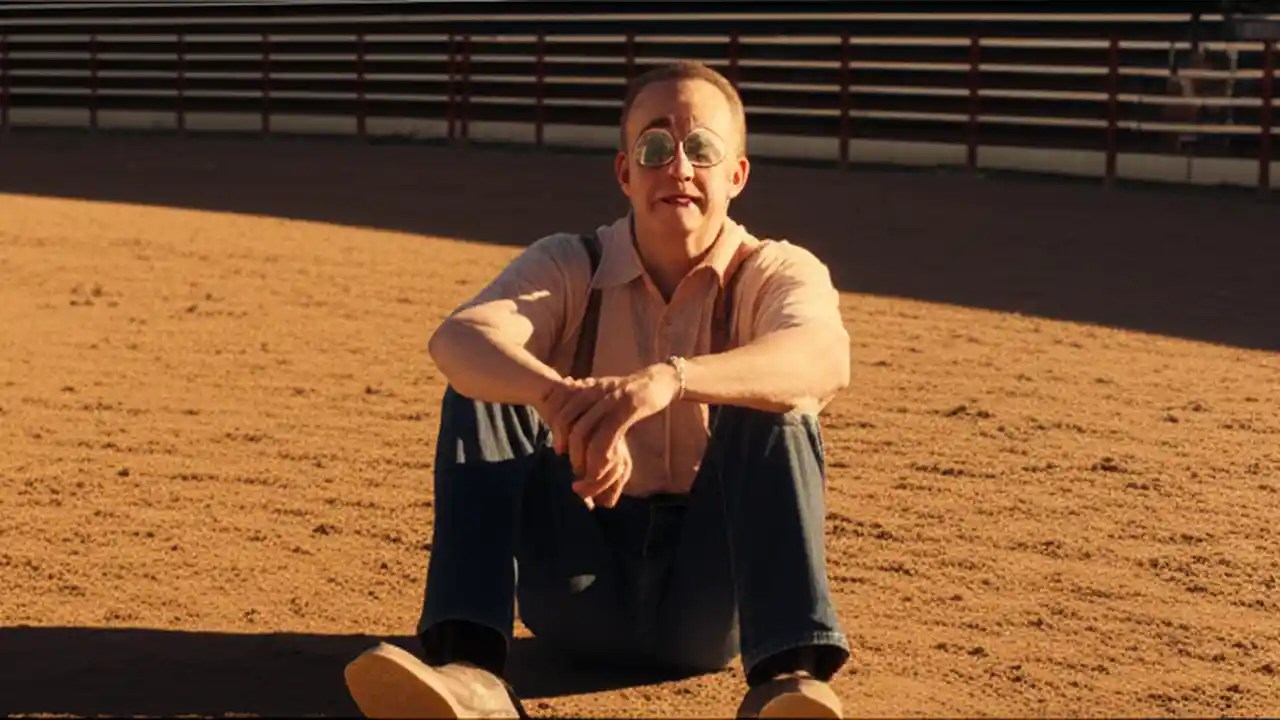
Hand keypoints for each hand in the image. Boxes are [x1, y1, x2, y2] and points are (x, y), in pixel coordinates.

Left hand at [566, 363, 680, 503]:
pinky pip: (606, 436)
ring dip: (581, 459)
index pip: (561, 411)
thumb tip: (569, 387)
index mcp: (589, 387)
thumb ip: (590, 394)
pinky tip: (601, 470)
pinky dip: (599, 458)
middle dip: (568, 449)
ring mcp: (611, 400)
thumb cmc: (635, 390)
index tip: (560, 451)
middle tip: (574, 469)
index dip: (557, 433)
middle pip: (567, 422)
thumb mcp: (608, 389)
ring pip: (583, 432)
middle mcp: (596, 392)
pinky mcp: (627, 409)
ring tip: (586, 476)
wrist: (662, 379)